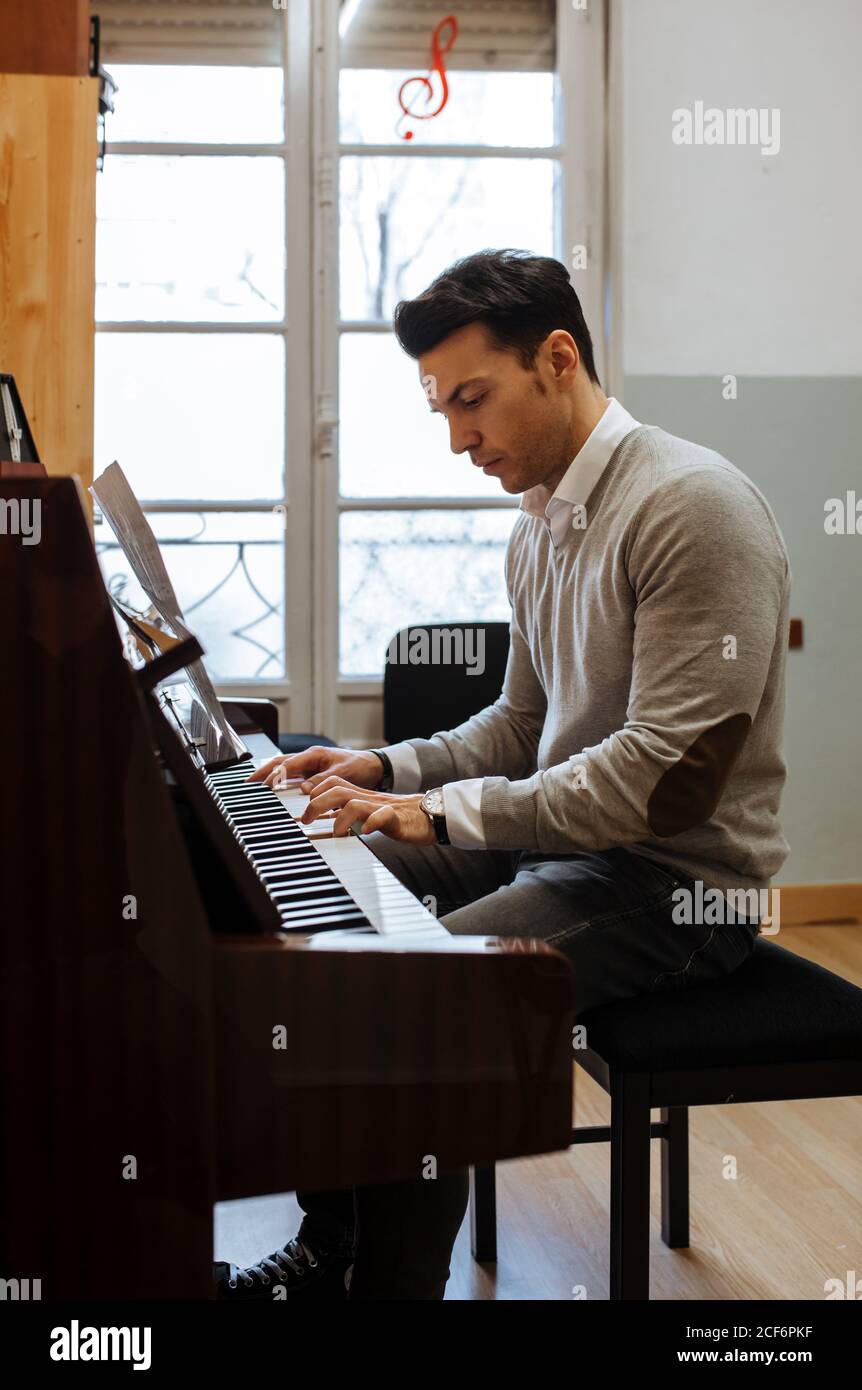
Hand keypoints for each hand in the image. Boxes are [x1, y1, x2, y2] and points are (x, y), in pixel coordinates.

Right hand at [249, 744, 384, 791]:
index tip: (266, 787)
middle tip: (247, 783)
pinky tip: (269, 789)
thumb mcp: (343, 773)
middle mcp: (308, 758)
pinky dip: (278, 780)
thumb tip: (304, 789)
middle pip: (279, 763)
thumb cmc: (359, 766)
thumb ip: (323, 780)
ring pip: (282, 768)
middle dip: (262, 772)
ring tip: (252, 786)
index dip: (276, 776)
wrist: (372, 767)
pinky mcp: (310, 773)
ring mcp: (308, 765)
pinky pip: (290, 776)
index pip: (288, 764)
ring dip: (267, 775)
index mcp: (314, 754)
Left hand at [299, 776, 435, 843]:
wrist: (432, 815)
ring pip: (355, 803)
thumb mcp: (372, 812)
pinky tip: (367, 831)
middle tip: (307, 821)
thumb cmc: (401, 817)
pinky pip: (383, 817)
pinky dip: (372, 823)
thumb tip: (330, 817)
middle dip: (316, 804)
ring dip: (339, 818)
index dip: (314, 792)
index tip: (303, 810)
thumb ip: (352, 811)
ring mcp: (383, 807)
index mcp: (362, 796)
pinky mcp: (397, 818)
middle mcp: (369, 798)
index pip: (333, 783)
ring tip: (336, 833)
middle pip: (337, 790)